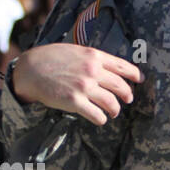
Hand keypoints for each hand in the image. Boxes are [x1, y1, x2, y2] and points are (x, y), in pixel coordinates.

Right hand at [13, 43, 143, 125]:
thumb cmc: (49, 59)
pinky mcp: (75, 102)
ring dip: (115, 110)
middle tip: (128, 100)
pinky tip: (100, 119)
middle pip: (120, 86)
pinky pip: (96, 115)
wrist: (31, 70)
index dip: (134, 75)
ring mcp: (84, 87)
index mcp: (94, 56)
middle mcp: (92, 71)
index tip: (139, 80)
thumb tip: (105, 67)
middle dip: (127, 95)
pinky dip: (101, 119)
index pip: (122, 66)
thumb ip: (91, 58)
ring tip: (113, 112)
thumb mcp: (74, 51)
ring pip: (111, 102)